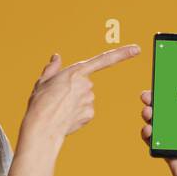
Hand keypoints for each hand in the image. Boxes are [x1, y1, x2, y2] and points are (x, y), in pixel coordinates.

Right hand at [24, 44, 140, 143]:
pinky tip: (66, 117)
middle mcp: (87, 84)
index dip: (122, 53)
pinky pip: (86, 111)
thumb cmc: (40, 103)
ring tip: (59, 108)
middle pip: (85, 84)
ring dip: (75, 102)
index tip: (137, 49)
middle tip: (58, 98)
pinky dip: (77, 114)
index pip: (104, 59)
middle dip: (74, 90)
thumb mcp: (43, 81)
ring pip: (85, 98)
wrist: (42, 126)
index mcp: (76, 72)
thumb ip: (53, 68)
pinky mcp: (90, 114)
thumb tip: (57, 57)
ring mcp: (90, 100)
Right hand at [139, 89, 176, 175]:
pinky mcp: (168, 153)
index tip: (167, 80)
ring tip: (148, 112)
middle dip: (157, 100)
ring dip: (150, 114)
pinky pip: (154, 141)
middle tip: (147, 95)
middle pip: (170, 109)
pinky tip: (148, 130)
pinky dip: (147, 134)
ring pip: (160, 123)